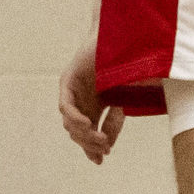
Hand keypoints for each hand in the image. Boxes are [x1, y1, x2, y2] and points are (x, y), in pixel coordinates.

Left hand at [58, 44, 122, 164]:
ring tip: (99, 138)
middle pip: (77, 132)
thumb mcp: (125, 97)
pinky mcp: (68, 82)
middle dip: (90, 143)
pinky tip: (86, 125)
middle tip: (104, 149)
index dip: (92, 148)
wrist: (121, 34)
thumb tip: (110, 143)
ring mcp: (73, 92)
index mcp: (94, 104)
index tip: (101, 160)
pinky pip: (65, 106)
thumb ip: (117, 117)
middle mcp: (81, 100)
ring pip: (70, 124)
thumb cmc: (128, 63)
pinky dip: (74, 118)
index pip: (88, 133)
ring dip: (84, 134)